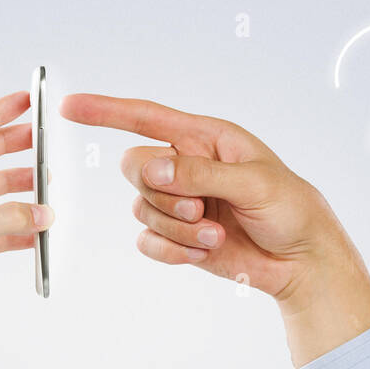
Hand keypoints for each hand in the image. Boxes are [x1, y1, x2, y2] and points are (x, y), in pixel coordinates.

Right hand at [60, 94, 369, 364]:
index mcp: (204, 139)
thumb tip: (153, 168)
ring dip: (177, 229)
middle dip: (163, 193)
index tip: (70, 109)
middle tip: (200, 209)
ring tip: (215, 235)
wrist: (300, 259)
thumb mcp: (252, 183)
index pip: (146, 118)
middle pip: (134, 167)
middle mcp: (185, 167)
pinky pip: (147, 243)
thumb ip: (200, 173)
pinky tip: (202, 252)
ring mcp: (179, 204)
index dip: (106, 112)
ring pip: (141, 209)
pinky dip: (172, 251)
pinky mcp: (176, 239)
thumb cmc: (289, 209)